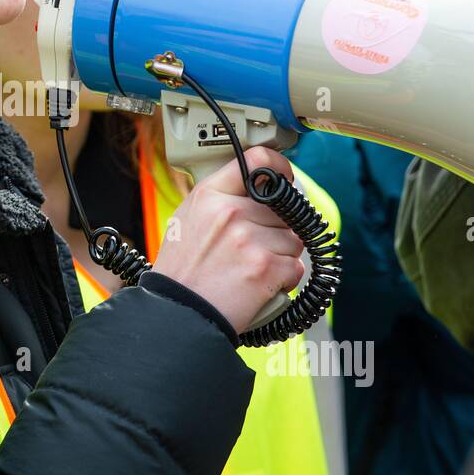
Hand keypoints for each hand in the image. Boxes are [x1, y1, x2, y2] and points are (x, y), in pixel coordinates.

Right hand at [153, 147, 304, 334]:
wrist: (178, 313)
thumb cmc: (181, 272)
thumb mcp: (187, 220)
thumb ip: (220, 199)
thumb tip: (256, 190)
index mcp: (210, 195)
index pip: (257, 161)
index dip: (279, 168)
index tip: (285, 177)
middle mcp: (231, 212)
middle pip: (282, 209)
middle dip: (275, 230)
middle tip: (250, 249)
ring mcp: (249, 239)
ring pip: (292, 240)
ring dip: (280, 257)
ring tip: (249, 269)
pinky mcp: (266, 267)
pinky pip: (295, 267)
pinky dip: (283, 280)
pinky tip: (258, 285)